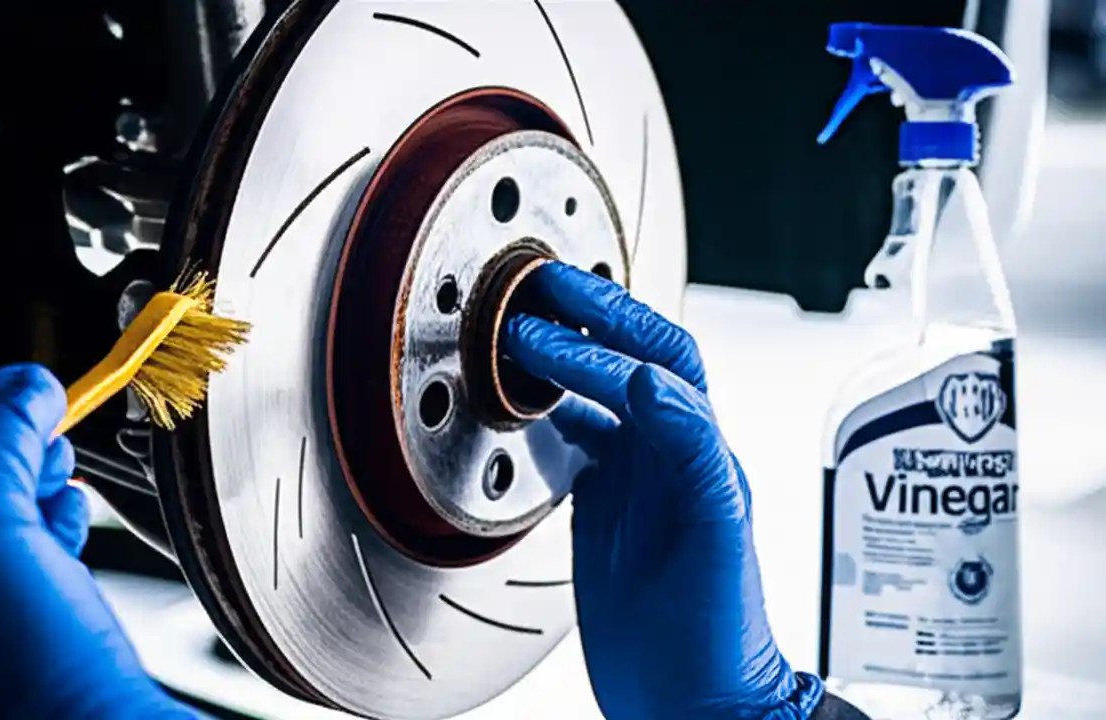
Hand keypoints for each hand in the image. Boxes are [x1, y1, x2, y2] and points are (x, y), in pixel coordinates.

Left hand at [0, 364, 191, 718]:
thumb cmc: (26, 678)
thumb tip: (19, 390)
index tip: (26, 396)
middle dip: (7, 469)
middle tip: (50, 438)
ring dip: (34, 507)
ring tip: (65, 484)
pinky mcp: (30, 688)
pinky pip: (32, 604)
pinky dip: (54, 557)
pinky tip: (74, 537)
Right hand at [503, 263, 822, 719]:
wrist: (694, 698)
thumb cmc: (721, 628)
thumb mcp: (718, 534)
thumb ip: (693, 453)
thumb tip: (651, 382)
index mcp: (702, 453)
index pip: (659, 367)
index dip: (609, 334)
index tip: (554, 323)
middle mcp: (670, 457)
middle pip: (633, 360)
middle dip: (590, 316)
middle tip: (539, 287)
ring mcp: (636, 481)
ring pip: (600, 395)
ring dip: (564, 357)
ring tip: (521, 329)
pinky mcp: (605, 510)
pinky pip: (576, 443)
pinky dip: (547, 414)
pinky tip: (522, 404)